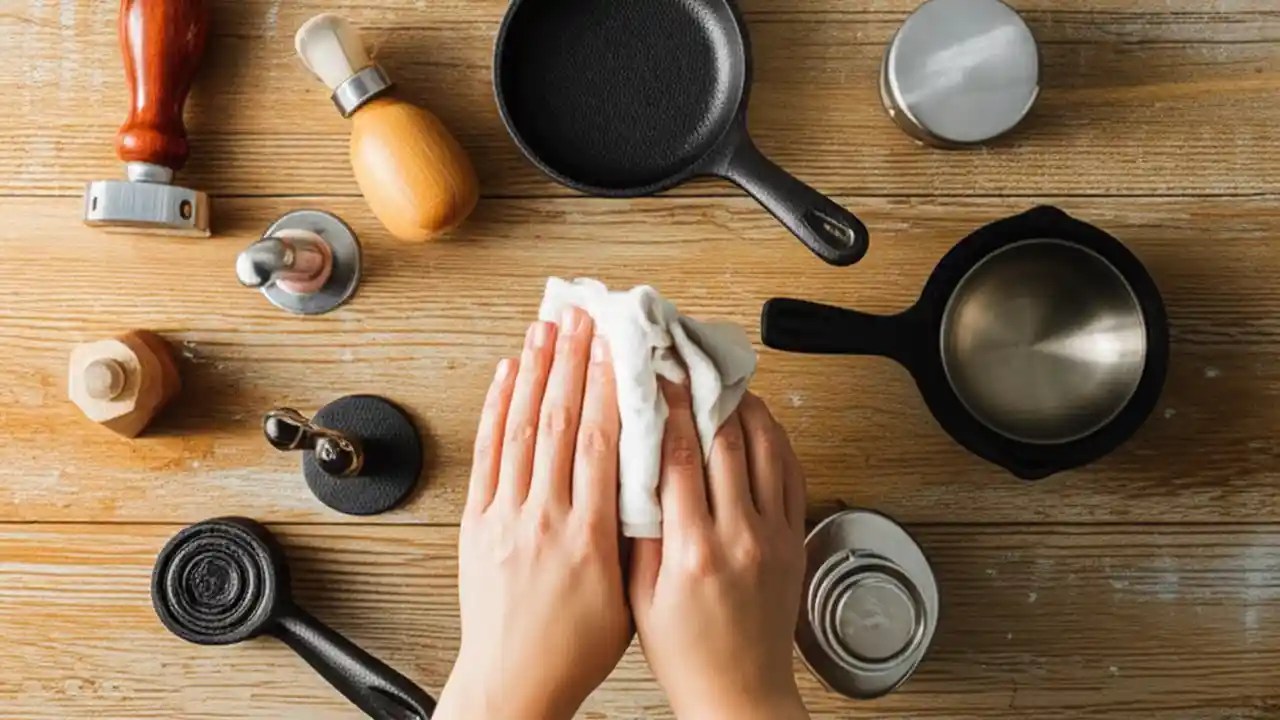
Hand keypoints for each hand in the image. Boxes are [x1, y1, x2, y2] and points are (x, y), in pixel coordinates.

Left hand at [436, 309, 629, 719]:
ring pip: (521, 429)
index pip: (600, 442)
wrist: (514, 681)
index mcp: (589, 537)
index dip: (608, 387)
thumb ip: (636, 529)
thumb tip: (649, 470)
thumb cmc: (577, 646)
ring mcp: (505, 518)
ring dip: (534, 372)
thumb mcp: (627, 591)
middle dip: (572, 362)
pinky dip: (496, 410)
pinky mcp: (477, 523)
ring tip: (547, 328)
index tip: (618, 347)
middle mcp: (544, 520)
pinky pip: (487, 455)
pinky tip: (507, 377)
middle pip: (559, 423)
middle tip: (584, 316)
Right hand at [630, 384, 808, 719]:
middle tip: (689, 362)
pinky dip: (777, 439)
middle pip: (726, 441)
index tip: (656, 376)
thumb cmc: (685, 655)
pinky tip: (761, 422)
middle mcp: (739, 537)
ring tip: (725, 380)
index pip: (681, 456)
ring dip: (746, 407)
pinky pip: (792, 474)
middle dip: (704, 393)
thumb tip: (634, 472)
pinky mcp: (795, 542)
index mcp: (693, 550)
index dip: (668, 407)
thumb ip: (638, 533)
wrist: (739, 694)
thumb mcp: (639, 598)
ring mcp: (773, 537)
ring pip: (766, 449)